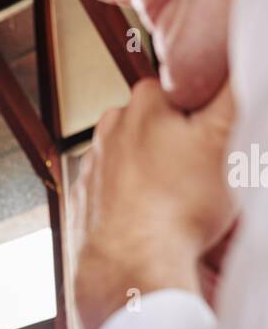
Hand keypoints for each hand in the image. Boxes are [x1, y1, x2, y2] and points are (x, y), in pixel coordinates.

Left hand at [73, 79, 237, 328]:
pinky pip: (115, 197)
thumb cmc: (178, 208)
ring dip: (157, 178)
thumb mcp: (228, 139)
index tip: (216, 143)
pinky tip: (152, 222)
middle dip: (179, 147)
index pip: (183, 92)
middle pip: (158, 128)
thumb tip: (246, 60)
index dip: (206, 117)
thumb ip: (235, 94)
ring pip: (136, 162)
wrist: (131, 268)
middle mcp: (109, 129)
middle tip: (202, 178)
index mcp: (143, 103)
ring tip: (179, 205)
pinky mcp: (82, 205)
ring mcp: (91, 168)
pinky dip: (133, 206)